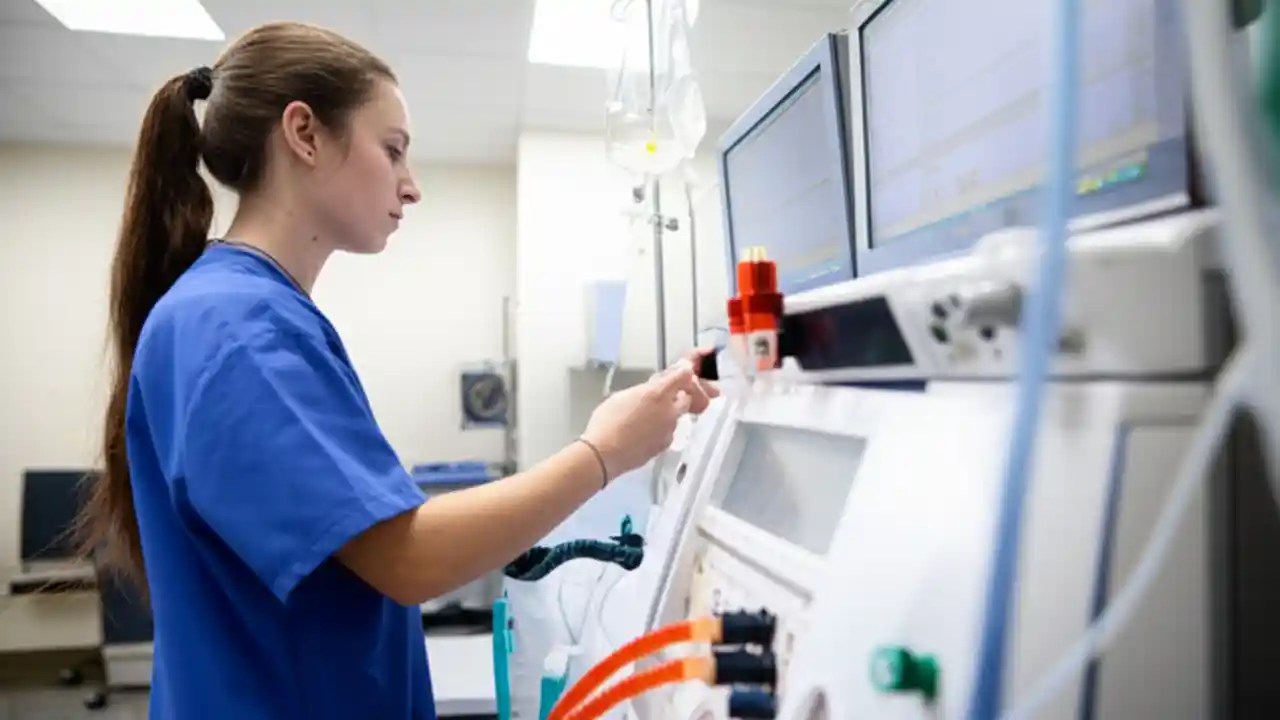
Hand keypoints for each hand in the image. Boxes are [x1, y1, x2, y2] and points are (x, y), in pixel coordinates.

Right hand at [582, 353, 721, 478]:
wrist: (604, 453)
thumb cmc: (606, 423)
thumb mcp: (621, 397)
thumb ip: (641, 392)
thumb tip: (648, 392)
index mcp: (657, 393)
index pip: (683, 376)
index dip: (684, 372)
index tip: (682, 371)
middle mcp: (668, 411)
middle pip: (687, 399)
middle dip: (679, 396)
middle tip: (665, 397)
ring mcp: (668, 430)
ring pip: (676, 418)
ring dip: (667, 415)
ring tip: (646, 419)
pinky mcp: (664, 446)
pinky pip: (667, 434)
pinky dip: (660, 432)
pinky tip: (643, 434)